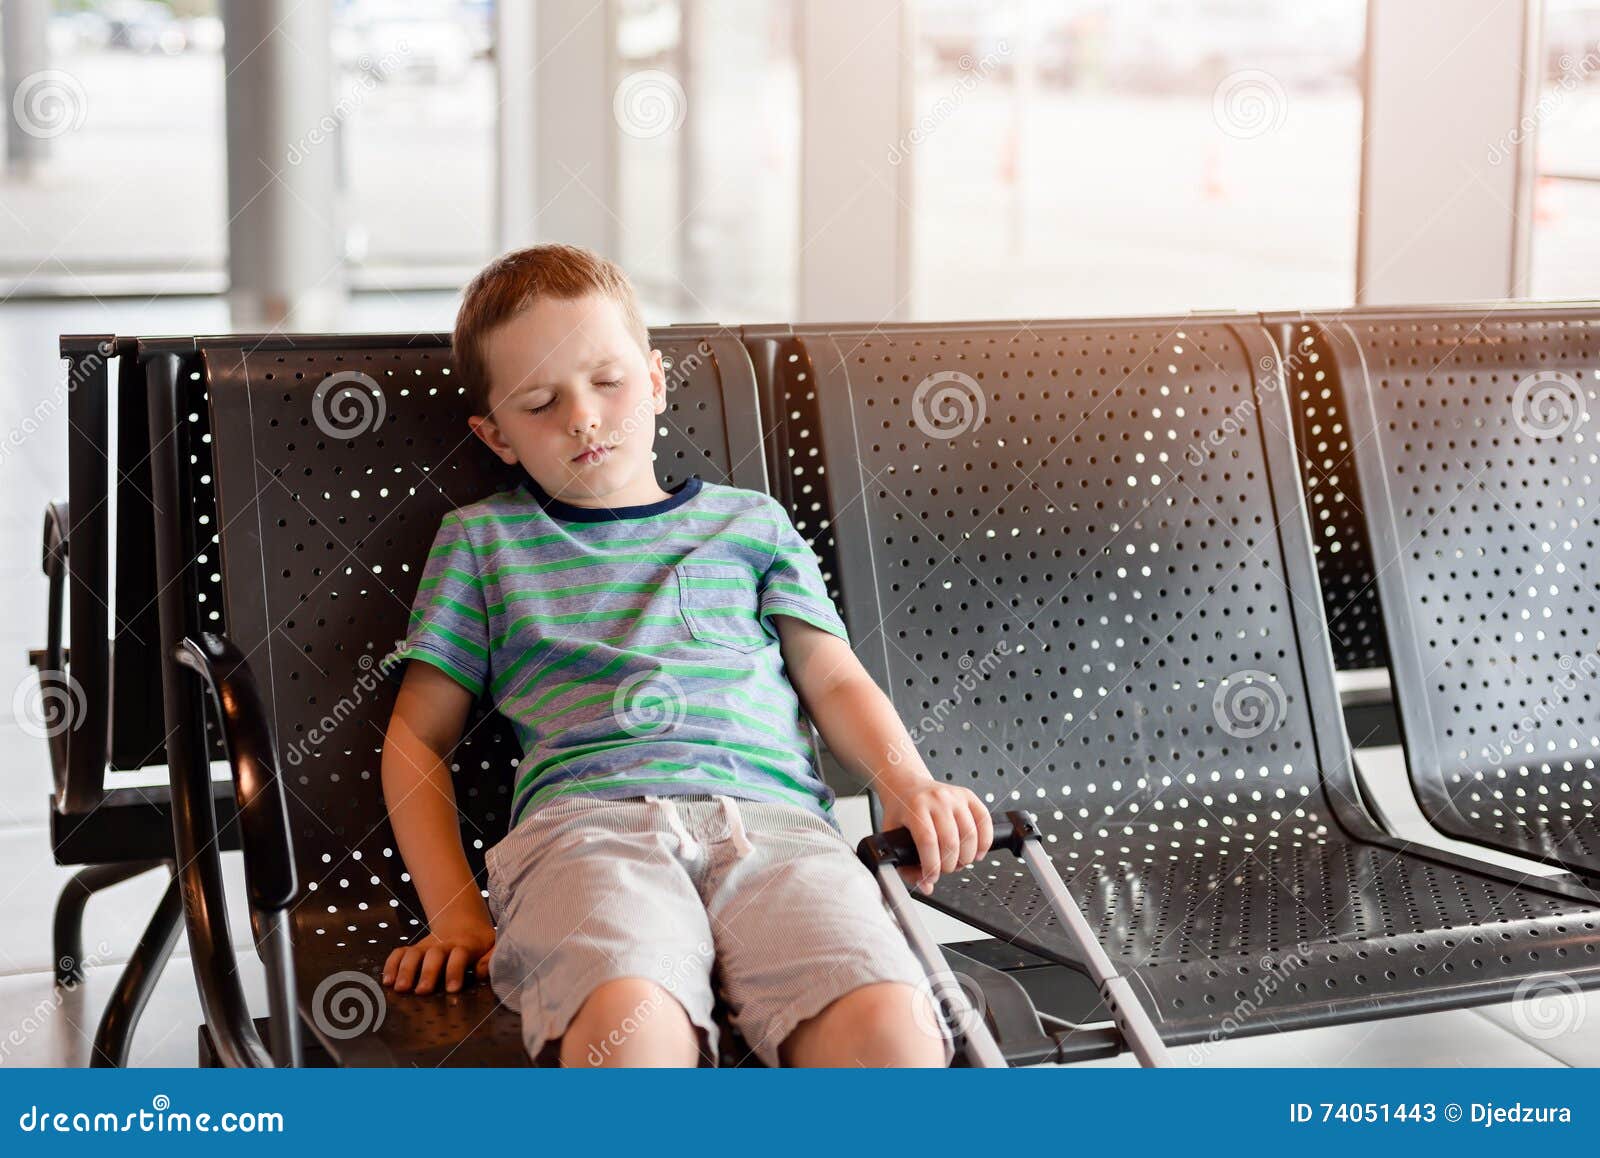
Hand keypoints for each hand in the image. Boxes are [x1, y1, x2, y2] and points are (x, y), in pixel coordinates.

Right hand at [382, 917, 495, 994]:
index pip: (459, 955)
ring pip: (413, 953)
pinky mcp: (414, 949)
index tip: (452, 989)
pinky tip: (387, 981)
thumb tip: (482, 973)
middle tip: (423, 991)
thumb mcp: (493, 945)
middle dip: (427, 973)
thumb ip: (491, 959)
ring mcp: (426, 946)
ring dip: (406, 970)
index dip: (455, 971)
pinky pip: (399, 953)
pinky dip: (391, 965)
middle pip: (434, 955)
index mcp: (465, 945)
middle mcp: (443, 945)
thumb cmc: (480, 942)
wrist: (463, 923)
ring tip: (401, 988)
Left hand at [879, 780, 993, 894]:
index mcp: (915, 807)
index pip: (928, 841)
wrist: (907, 784)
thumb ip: (905, 866)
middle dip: (949, 865)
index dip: (932, 866)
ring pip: (970, 835)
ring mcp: (955, 796)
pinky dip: (984, 843)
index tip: (931, 877)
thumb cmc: (901, 810)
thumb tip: (925, 886)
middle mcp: (937, 799)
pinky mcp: (969, 796)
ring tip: (958, 862)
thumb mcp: (892, 835)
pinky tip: (976, 853)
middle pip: (951, 841)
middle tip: (944, 870)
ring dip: (967, 858)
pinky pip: (985, 822)